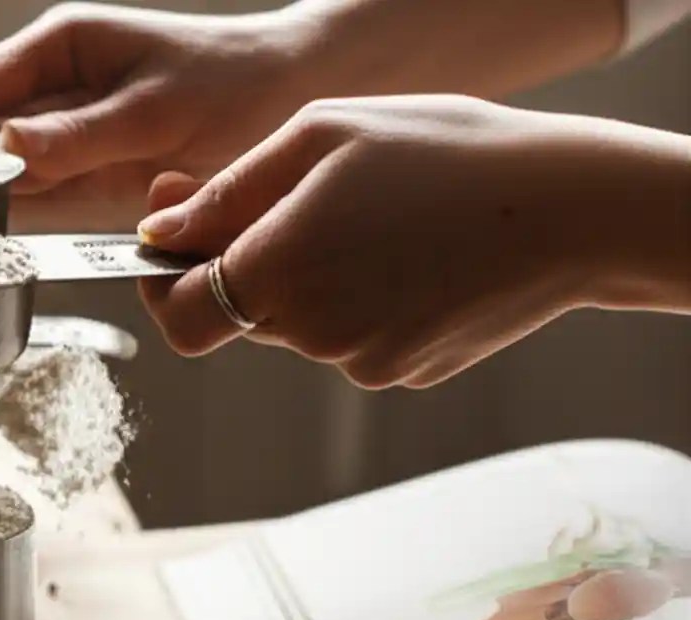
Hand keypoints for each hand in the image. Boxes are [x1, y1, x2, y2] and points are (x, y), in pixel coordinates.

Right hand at [0, 2, 322, 232]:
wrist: (294, 99)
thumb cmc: (232, 82)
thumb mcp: (155, 108)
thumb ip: (79, 134)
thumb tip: (2, 146)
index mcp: (58, 48)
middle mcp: (52, 92)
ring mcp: (68, 138)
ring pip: (1, 178)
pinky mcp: (90, 178)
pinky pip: (42, 205)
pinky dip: (21, 228)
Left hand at [137, 95, 690, 388]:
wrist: (570, 208)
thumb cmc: (446, 153)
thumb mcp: (321, 138)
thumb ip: (225, 194)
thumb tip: (159, 231)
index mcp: (278, 272)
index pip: (179, 314)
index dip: (161, 284)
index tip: (173, 247)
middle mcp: (311, 333)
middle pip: (240, 312)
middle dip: (249, 263)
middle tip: (301, 199)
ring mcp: (360, 362)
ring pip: (297, 325)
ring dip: (310, 278)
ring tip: (377, 220)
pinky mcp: (404, 373)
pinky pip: (350, 340)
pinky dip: (359, 302)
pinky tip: (409, 257)